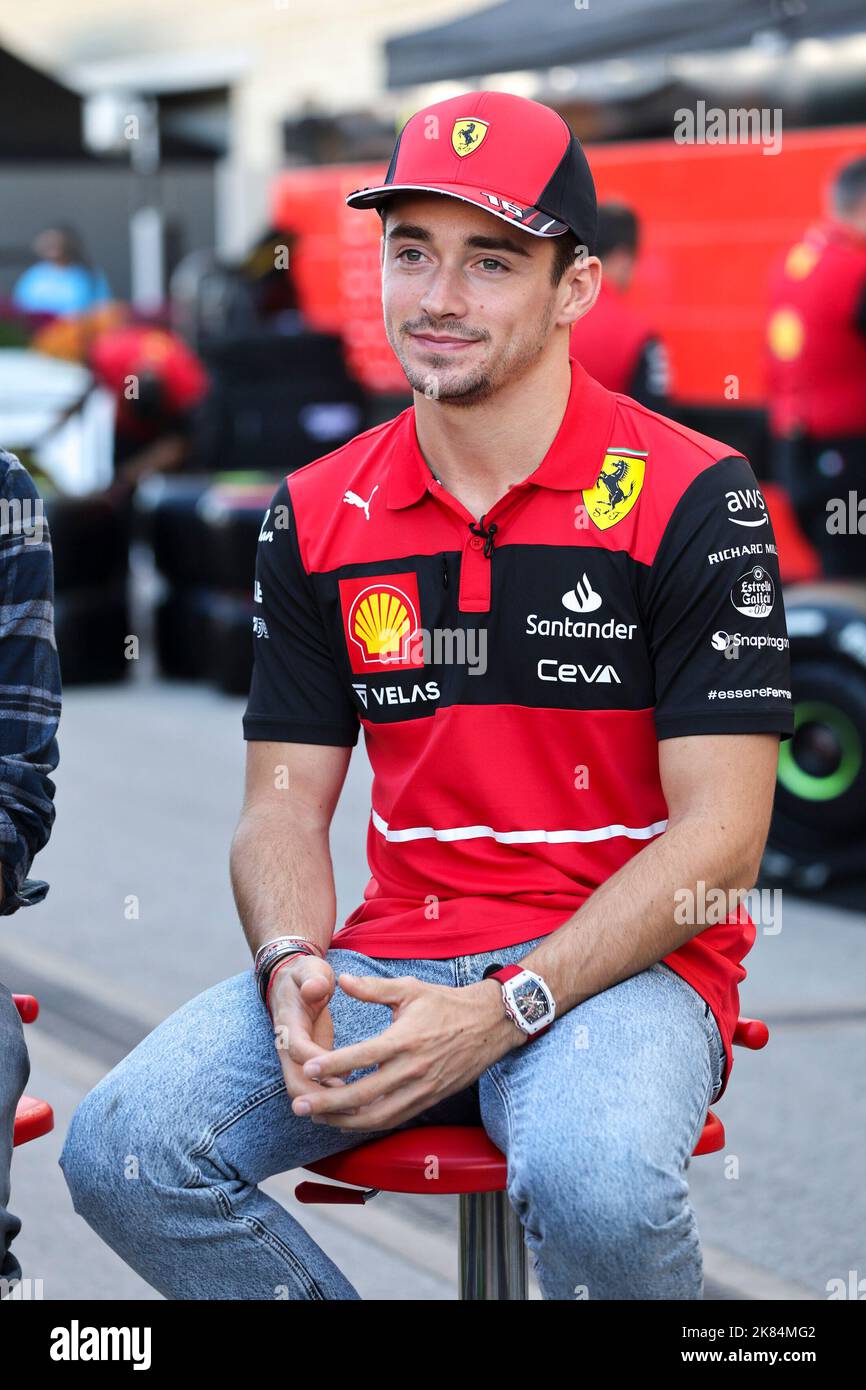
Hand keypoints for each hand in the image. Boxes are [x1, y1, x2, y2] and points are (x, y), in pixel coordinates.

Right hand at [268, 955, 357, 1110]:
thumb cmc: (306, 975)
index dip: (317, 1064)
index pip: (297, 1050)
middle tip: (354, 1105)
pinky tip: (358, 1106)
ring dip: (327, 1104)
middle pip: (295, 1082)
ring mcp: (297, 1058)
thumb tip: (314, 988)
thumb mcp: (309, 970)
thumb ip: (312, 978)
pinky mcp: (310, 1063)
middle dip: (321, 1097)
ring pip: (304, 1091)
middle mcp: (289, 1046)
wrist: (293, 982)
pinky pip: (315, 1089)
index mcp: (289, 1024)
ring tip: (360, 1111)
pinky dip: (331, 1100)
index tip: (343, 1072)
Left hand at [290, 972, 522, 1131]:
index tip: (307, 1068)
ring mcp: (422, 1089)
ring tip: (317, 1117)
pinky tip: (346, 1121)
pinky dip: (368, 1124)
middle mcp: (413, 1069)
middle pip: (365, 1094)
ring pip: (378, 1115)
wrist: (488, 1025)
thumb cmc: (445, 1004)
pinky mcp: (429, 1100)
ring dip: (344, 1120)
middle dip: (329, 1102)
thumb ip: (373, 988)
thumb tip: (341, 980)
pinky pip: (394, 1119)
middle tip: (299, 1105)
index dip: (333, 1065)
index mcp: (406, 1039)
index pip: (363, 1057)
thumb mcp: (410, 989)